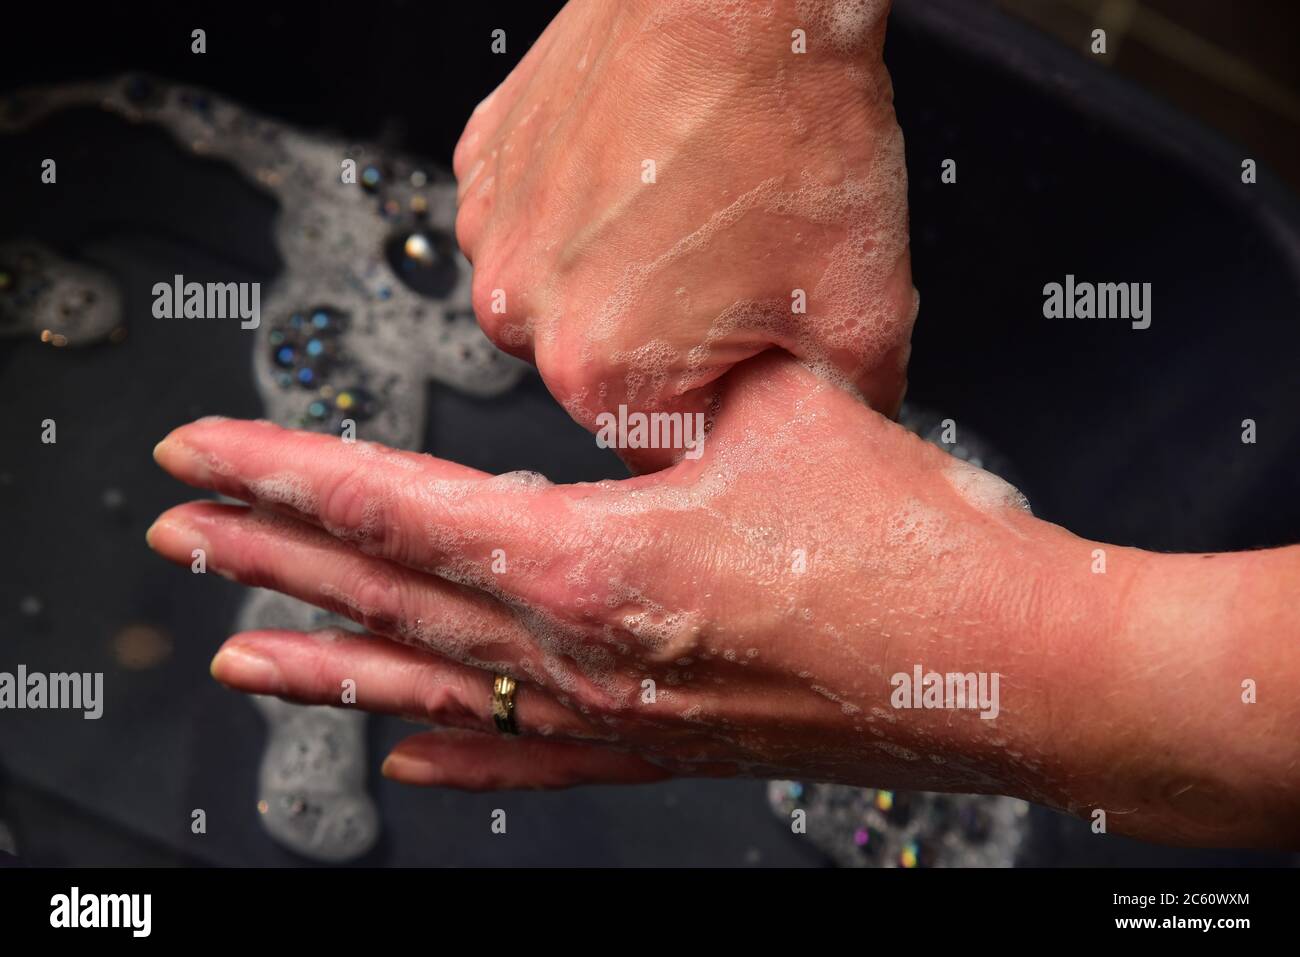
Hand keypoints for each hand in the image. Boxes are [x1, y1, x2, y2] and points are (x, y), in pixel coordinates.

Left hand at [147, 354, 1299, 846]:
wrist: (994, 663)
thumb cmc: (903, 544)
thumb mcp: (777, 412)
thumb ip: (675, 386)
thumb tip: (629, 356)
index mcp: (590, 559)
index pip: (392, 510)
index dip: (281, 478)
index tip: (203, 457)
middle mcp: (578, 650)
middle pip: (385, 598)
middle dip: (269, 562)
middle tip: (179, 540)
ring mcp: (609, 713)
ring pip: (431, 686)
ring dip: (326, 664)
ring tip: (241, 657)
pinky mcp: (655, 747)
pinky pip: (523, 759)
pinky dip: (452, 751)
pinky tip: (400, 753)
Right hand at [453, 0, 916, 468]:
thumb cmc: (791, 124)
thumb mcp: (864, 308)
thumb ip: (844, 411)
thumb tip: (831, 435)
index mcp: (604, 370)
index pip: (662, 458)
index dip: (723, 414)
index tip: (753, 364)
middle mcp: (524, 312)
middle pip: (611, 383)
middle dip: (675, 351)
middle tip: (738, 276)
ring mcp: (493, 232)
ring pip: (570, 308)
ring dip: (625, 284)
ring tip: (693, 213)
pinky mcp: (484, 167)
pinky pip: (539, 234)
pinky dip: (587, 223)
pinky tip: (646, 175)